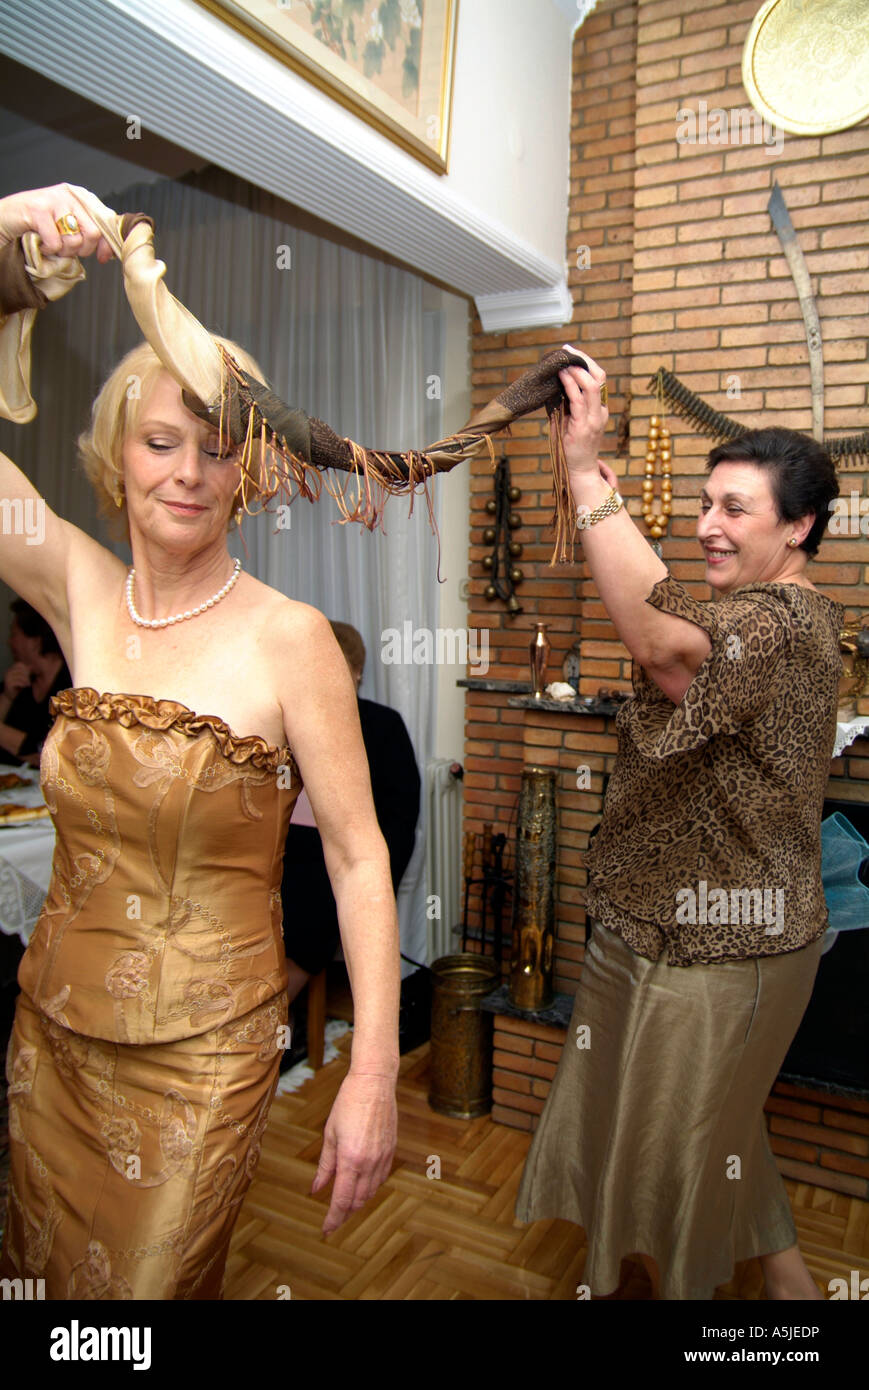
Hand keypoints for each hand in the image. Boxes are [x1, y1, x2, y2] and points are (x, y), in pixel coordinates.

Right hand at [0, 185, 113, 263]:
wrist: (5, 219)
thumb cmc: (38, 226)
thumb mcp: (68, 228)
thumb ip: (88, 235)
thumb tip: (107, 254)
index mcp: (81, 196)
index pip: (106, 221)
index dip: (105, 244)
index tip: (101, 257)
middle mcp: (70, 194)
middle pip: (93, 233)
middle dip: (81, 250)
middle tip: (65, 248)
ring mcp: (54, 199)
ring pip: (75, 240)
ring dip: (62, 251)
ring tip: (50, 242)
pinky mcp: (39, 208)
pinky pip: (55, 243)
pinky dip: (47, 249)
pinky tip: (39, 241)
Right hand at [3, 662, 31, 699]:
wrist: (10, 695)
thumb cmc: (18, 685)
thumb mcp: (22, 677)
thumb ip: (26, 671)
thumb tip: (32, 666)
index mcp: (10, 669)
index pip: (19, 664)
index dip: (26, 668)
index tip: (30, 673)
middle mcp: (8, 672)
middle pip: (21, 670)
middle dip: (27, 675)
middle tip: (29, 680)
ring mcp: (7, 678)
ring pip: (20, 676)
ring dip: (26, 680)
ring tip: (28, 684)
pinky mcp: (8, 684)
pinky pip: (19, 682)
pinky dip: (24, 684)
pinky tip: (24, 686)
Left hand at [312, 1070, 396, 1233]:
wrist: (374, 1083)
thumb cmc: (347, 1104)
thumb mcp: (330, 1134)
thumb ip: (325, 1165)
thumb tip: (317, 1189)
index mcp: (350, 1159)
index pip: (342, 1199)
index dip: (333, 1218)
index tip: (326, 1230)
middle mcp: (369, 1163)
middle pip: (358, 1201)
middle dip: (345, 1214)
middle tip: (333, 1221)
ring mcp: (383, 1157)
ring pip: (371, 1192)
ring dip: (358, 1203)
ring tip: (345, 1207)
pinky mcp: (391, 1150)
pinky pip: (381, 1179)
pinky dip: (370, 1188)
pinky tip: (362, 1187)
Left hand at [556, 345, 609, 475]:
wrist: (578, 470)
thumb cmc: (573, 445)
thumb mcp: (572, 419)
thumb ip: (570, 403)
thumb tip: (557, 382)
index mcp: (600, 408)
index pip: (600, 378)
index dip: (587, 362)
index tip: (572, 353)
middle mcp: (601, 411)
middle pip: (599, 376)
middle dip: (583, 360)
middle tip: (567, 350)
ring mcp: (593, 419)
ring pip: (591, 385)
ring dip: (575, 370)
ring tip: (562, 362)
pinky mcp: (583, 427)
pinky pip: (578, 400)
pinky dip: (569, 385)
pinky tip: (561, 376)